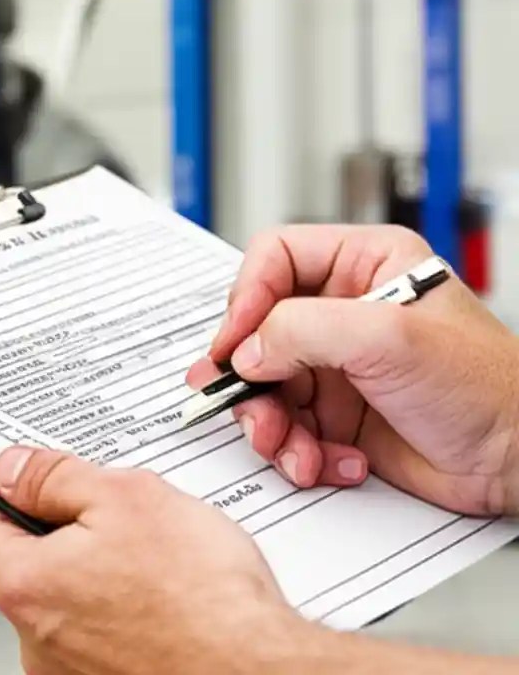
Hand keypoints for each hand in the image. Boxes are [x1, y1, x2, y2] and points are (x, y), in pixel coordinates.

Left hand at [0, 447, 312, 674]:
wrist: (259, 671)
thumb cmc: (202, 596)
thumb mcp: (126, 497)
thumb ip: (55, 478)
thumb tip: (12, 469)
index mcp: (24, 586)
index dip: (33, 503)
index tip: (68, 497)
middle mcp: (35, 642)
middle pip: (37, 573)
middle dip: (77, 548)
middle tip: (132, 535)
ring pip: (75, 611)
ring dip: (107, 590)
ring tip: (163, 579)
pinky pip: (107, 645)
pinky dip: (131, 628)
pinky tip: (171, 615)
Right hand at [187, 225, 518, 515]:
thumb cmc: (486, 387)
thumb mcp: (388, 338)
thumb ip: (302, 330)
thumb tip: (246, 352)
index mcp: (363, 264)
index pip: (273, 258)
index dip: (246, 299)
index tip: (235, 345)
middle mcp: (344, 311)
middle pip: (258, 333)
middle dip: (252, 381)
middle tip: (253, 411)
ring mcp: (339, 366)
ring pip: (266, 389)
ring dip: (273, 427)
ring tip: (296, 450)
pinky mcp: (339, 416)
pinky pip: (289, 430)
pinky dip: (301, 453)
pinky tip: (335, 462)